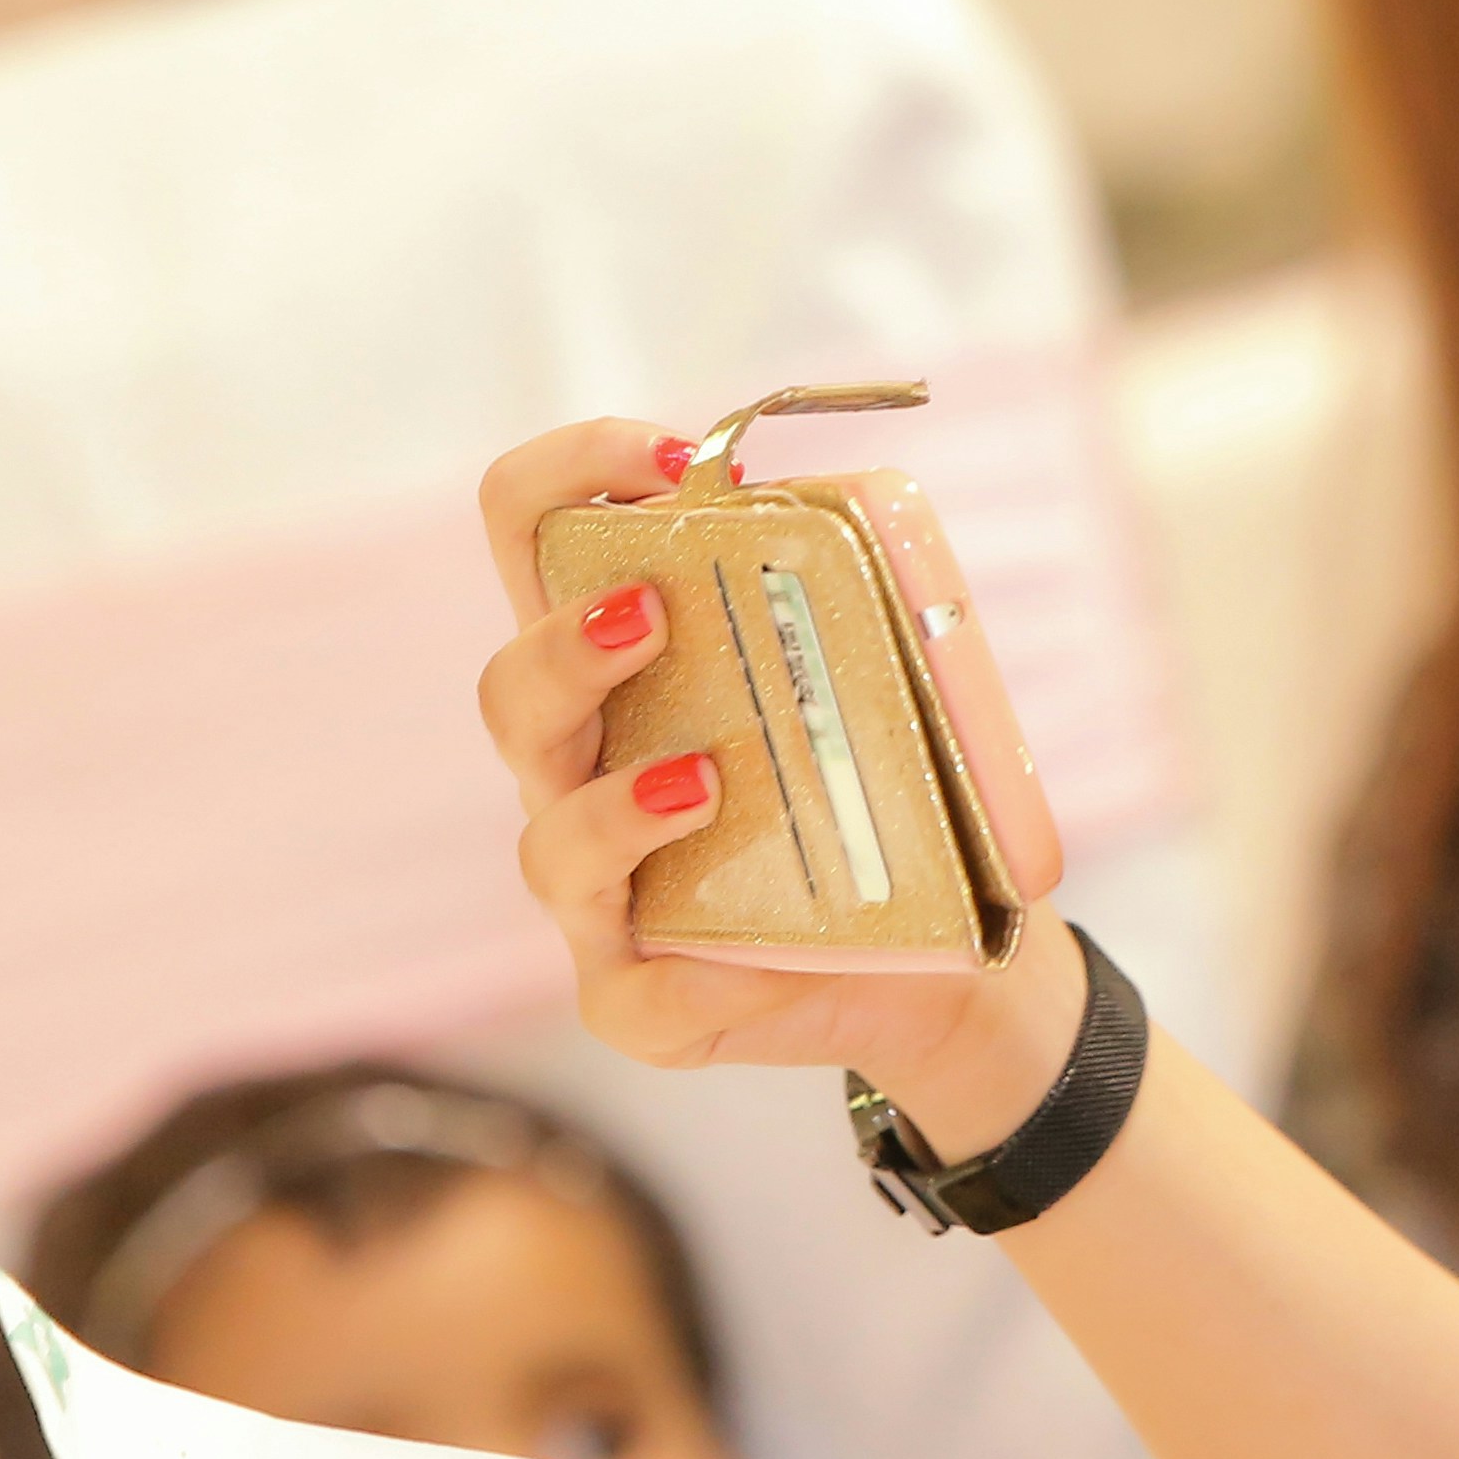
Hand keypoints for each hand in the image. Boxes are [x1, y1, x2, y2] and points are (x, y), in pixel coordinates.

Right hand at [471, 419, 1085, 1121]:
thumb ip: (846, 584)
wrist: (948, 956)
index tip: (670, 459)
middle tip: (651, 613)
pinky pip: (641, 994)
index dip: (568, 472)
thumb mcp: (877, 667)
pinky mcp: (637, 1000)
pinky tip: (773, 962)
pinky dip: (708, 977)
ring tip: (705, 777)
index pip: (528, 529)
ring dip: (617, 808)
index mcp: (617, 663)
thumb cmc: (884, 789)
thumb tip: (846, 507)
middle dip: (565, 646)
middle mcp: (580, 770)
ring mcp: (597, 893)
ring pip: (551, 845)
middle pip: (510, 692)